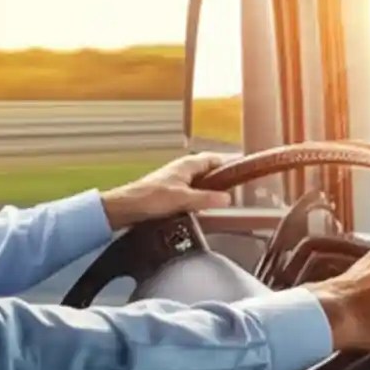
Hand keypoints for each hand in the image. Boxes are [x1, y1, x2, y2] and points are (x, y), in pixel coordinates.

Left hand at [100, 152, 237, 230]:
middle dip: (221, 179)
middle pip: (208, 170)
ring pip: (199, 182)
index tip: (242, 172)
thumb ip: (206, 198)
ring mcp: (175, 180)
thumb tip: (228, 198)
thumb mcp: (183, 199)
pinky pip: (190, 192)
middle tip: (236, 190)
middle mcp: (182, 169)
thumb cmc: (152, 198)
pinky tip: (201, 210)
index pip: (214, 159)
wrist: (126, 207)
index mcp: (187, 164)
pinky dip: (198, 198)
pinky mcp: (169, 192)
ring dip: (209, 190)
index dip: (229, 164)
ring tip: (222, 202)